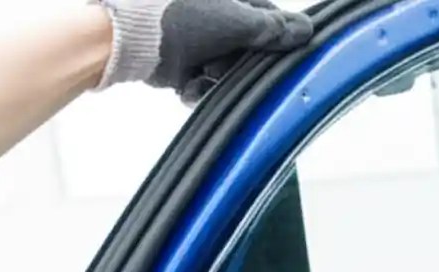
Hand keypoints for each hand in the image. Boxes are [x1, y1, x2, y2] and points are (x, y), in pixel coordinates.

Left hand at [94, 0, 314, 101]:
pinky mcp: (178, 63)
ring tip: (205, 75)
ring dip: (218, 79)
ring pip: (224, 69)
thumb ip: (275, 30)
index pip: (268, 17)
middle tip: (231, 66)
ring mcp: (194, 40)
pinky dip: (197, 87)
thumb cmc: (185, 18)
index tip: (280, 55)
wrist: (131, 37)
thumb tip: (307, 30)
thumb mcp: (240, 23)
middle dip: (240, 65)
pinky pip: (200, 82)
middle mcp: (212, 16)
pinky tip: (190, 84)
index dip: (276, 38)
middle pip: (247, 50)